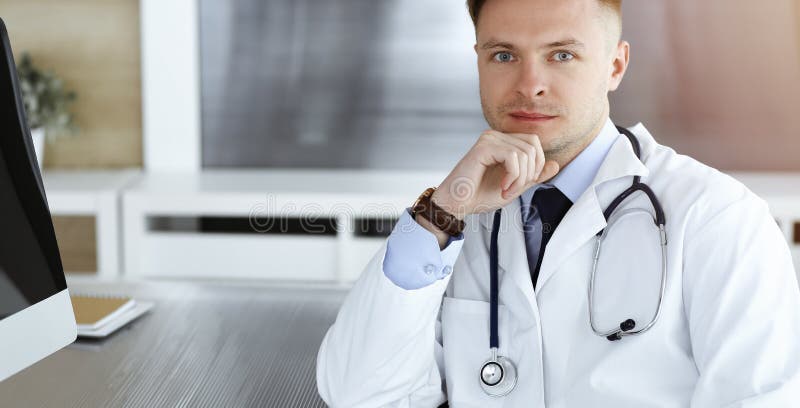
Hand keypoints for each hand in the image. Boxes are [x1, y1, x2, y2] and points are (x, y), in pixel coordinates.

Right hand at [431, 129, 559, 218]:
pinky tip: (502, 187)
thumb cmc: (479, 195)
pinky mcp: (483, 147)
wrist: (456, 205)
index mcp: (503, 142)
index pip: (534, 143)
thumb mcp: (514, 187)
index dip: (537, 165)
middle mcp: (495, 136)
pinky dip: (513, 176)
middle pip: (533, 146)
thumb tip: (556, 164)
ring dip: (521, 178)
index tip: (521, 185)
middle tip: (514, 190)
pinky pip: (513, 157)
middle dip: (530, 172)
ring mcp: (489, 139)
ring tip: (506, 191)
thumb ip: (533, 176)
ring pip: (525, 152)